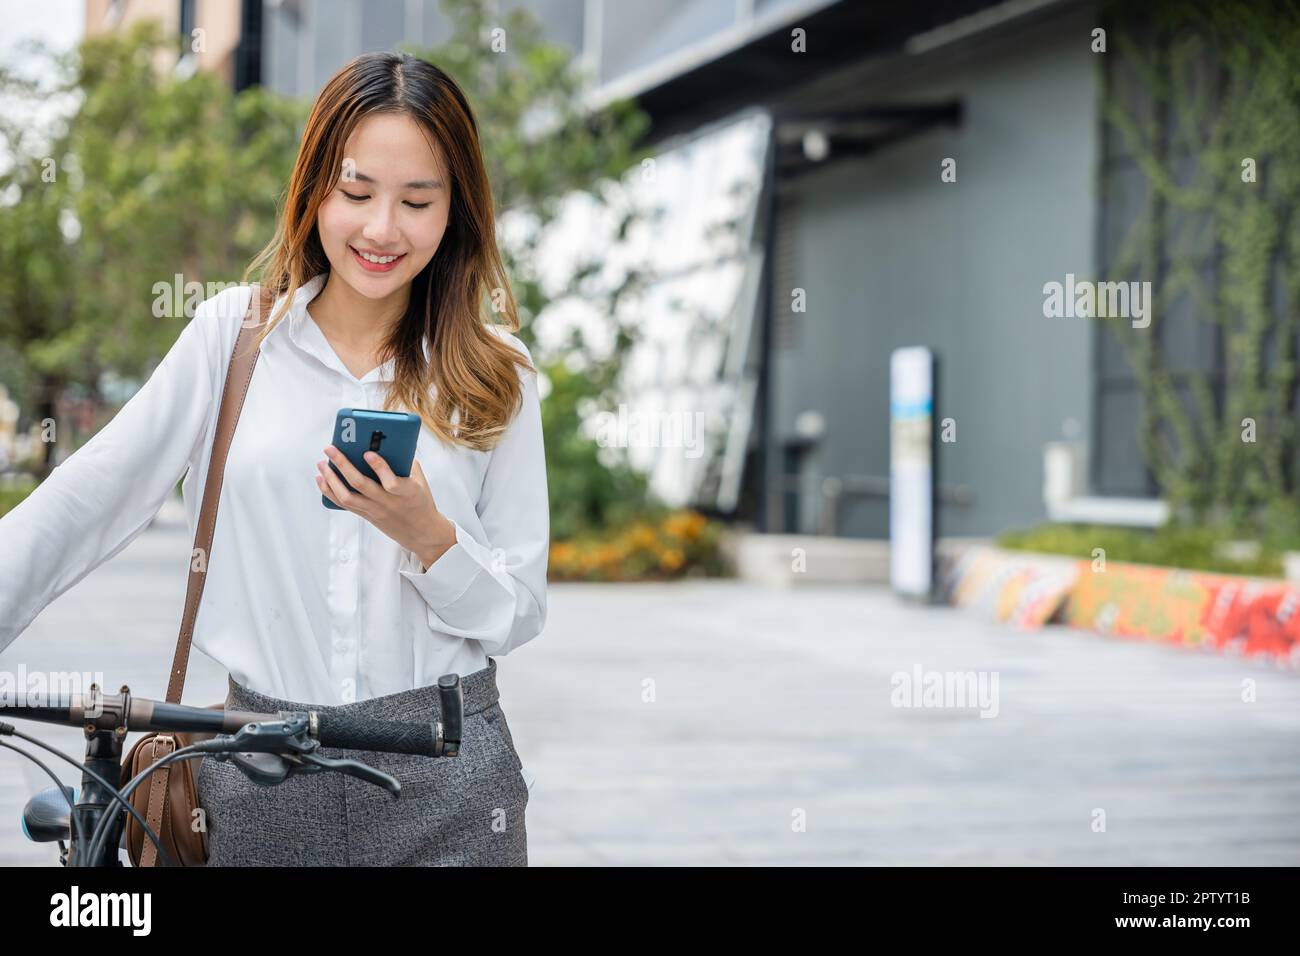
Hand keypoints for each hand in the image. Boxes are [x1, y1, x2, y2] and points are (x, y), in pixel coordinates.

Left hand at [316, 445, 455, 568]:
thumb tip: (386, 443)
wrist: (421, 532)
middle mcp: (388, 503)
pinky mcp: (366, 516)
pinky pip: (343, 504)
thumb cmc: (421, 501)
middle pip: (360, 485)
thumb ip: (406, 462)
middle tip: (330, 449)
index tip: (367, 452)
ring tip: (322, 463)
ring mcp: (375, 511)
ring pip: (346, 496)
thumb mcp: (420, 481)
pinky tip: (322, 478)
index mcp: (407, 493)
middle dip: (343, 464)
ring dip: (331, 478)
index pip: (392, 483)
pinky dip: (329, 491)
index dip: (380, 467)